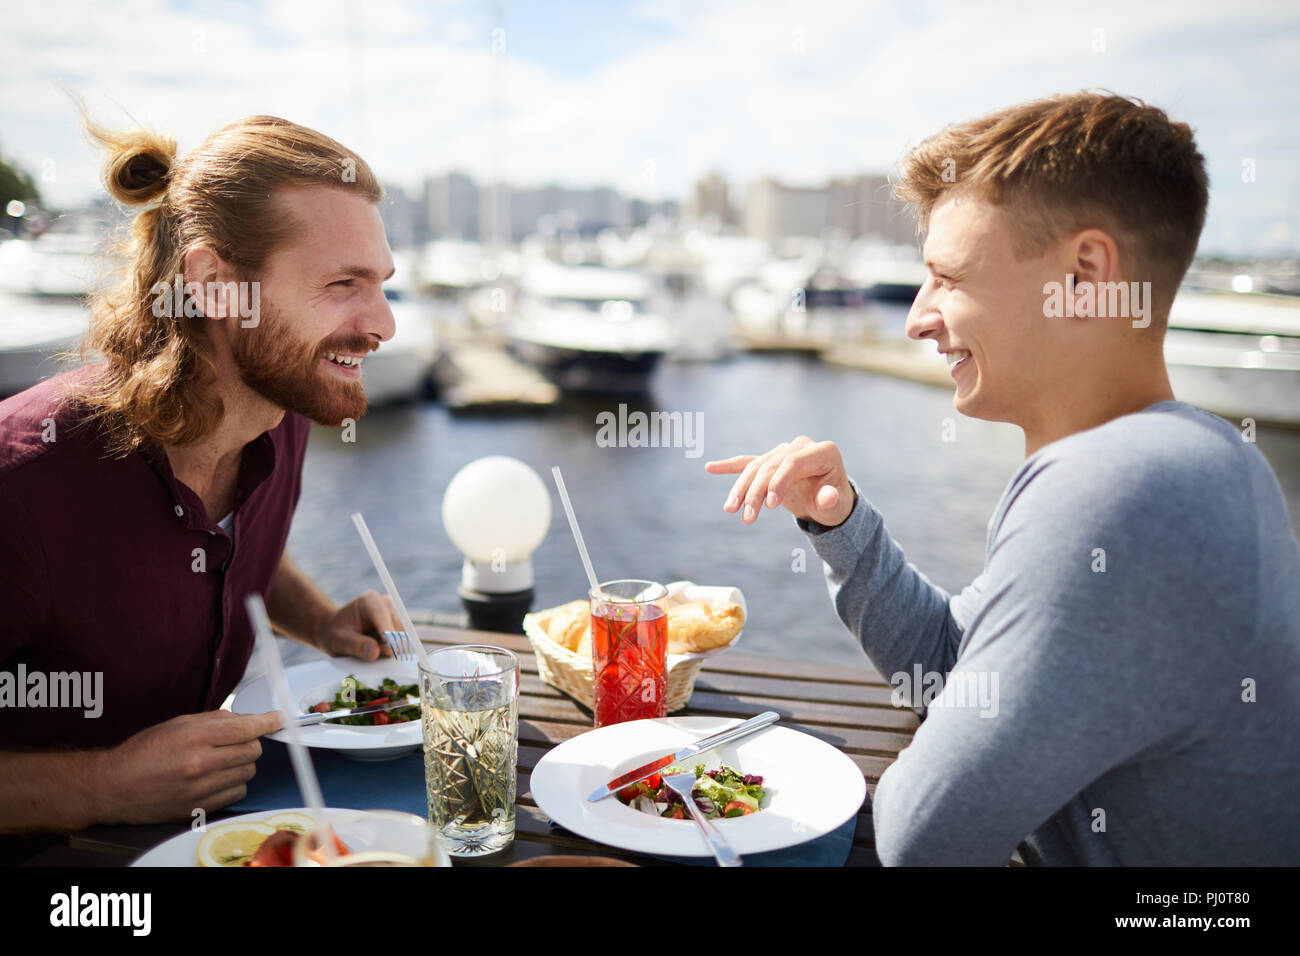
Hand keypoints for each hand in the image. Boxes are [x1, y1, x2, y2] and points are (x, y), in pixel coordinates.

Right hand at [93, 710, 280, 824]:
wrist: (113, 786)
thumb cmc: (144, 751)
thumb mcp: (177, 724)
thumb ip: (214, 720)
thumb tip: (245, 719)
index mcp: (194, 737)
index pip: (246, 728)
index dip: (267, 721)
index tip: (278, 718)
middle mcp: (200, 764)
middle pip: (253, 751)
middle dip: (250, 742)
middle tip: (235, 741)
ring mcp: (200, 790)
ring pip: (248, 773)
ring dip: (242, 764)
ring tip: (220, 761)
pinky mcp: (199, 809)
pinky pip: (237, 794)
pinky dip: (234, 784)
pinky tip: (217, 778)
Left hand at [312, 589, 400, 660]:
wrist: (336, 631)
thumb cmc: (336, 634)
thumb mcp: (340, 641)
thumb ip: (357, 646)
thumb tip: (376, 652)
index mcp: (370, 601)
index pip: (384, 616)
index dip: (388, 634)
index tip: (387, 651)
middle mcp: (386, 604)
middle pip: (397, 628)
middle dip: (390, 645)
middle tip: (377, 657)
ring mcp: (393, 614)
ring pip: (403, 636)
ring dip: (391, 649)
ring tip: (373, 652)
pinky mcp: (397, 625)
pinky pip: (403, 641)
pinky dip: (393, 650)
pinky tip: (379, 651)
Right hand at [705, 436, 855, 526]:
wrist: (829, 500)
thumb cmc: (834, 502)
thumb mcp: (837, 505)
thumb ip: (831, 500)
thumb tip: (825, 497)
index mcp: (823, 451)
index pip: (792, 461)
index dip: (778, 481)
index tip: (769, 506)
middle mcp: (801, 446)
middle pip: (770, 466)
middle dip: (756, 492)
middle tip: (747, 518)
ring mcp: (784, 451)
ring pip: (756, 467)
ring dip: (740, 489)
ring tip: (730, 510)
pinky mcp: (771, 461)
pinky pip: (748, 462)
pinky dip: (729, 466)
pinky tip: (710, 468)